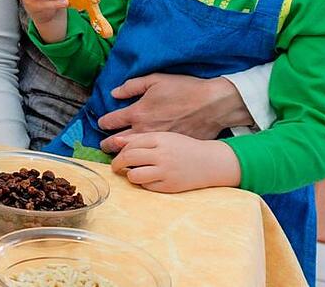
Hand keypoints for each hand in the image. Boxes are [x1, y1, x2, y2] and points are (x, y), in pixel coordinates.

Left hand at [98, 74, 251, 152]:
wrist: (213, 105)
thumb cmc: (185, 90)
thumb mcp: (156, 80)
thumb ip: (132, 86)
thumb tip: (114, 93)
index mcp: (138, 113)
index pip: (111, 121)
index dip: (103, 123)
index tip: (102, 124)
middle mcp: (144, 131)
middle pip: (117, 143)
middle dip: (108, 145)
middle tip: (104, 146)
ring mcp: (157, 145)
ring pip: (131, 157)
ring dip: (122, 157)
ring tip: (119, 158)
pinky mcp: (171, 152)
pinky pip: (150, 163)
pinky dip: (142, 164)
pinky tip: (141, 163)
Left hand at [109, 131, 240, 192]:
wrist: (209, 162)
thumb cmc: (182, 147)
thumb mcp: (163, 137)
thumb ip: (138, 139)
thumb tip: (114, 142)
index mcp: (159, 138)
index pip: (129, 144)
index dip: (119, 151)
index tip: (118, 155)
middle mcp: (162, 155)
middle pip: (128, 158)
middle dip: (117, 164)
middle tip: (116, 167)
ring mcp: (166, 172)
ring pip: (134, 176)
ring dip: (130, 176)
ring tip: (133, 173)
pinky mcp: (170, 186)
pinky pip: (147, 187)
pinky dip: (144, 183)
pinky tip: (149, 179)